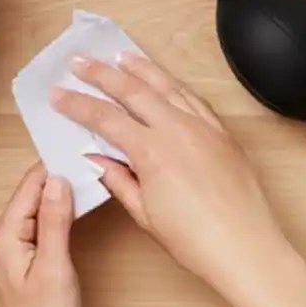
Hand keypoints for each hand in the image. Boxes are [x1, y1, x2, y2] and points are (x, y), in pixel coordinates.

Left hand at [0, 163, 79, 306]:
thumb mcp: (55, 267)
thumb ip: (54, 221)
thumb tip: (56, 180)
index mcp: (2, 235)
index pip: (29, 186)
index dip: (54, 166)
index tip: (77, 148)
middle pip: (30, 194)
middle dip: (57, 178)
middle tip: (86, 159)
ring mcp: (5, 248)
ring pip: (34, 209)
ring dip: (57, 196)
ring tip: (85, 178)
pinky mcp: (17, 259)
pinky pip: (35, 225)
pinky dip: (55, 215)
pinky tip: (73, 210)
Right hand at [50, 53, 289, 295]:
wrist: (248, 250)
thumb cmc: (195, 240)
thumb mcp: (144, 213)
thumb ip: (117, 179)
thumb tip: (94, 159)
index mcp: (152, 151)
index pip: (104, 118)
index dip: (77, 104)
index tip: (57, 94)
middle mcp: (178, 130)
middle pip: (132, 90)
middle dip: (101, 73)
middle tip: (79, 61)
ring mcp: (204, 128)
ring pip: (166, 85)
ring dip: (140, 68)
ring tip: (120, 56)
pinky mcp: (223, 134)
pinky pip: (193, 98)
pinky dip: (174, 85)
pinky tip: (164, 81)